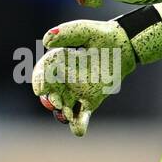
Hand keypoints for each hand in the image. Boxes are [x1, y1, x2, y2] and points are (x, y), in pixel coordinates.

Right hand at [32, 19, 135, 135]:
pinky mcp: (89, 102)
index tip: (40, 89)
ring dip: (62, 113)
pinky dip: (78, 125)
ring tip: (66, 114)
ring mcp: (75, 92)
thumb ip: (66, 33)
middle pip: (50, 93)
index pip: (43, 73)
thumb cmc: (101, 35)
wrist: (123, 46)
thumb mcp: (83, 30)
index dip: (38, 81)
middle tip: (55, 102)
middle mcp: (63, 79)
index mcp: (57, 62)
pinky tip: (79, 131)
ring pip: (63, 107)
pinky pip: (81, 116)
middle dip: (50, 100)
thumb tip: (46, 42)